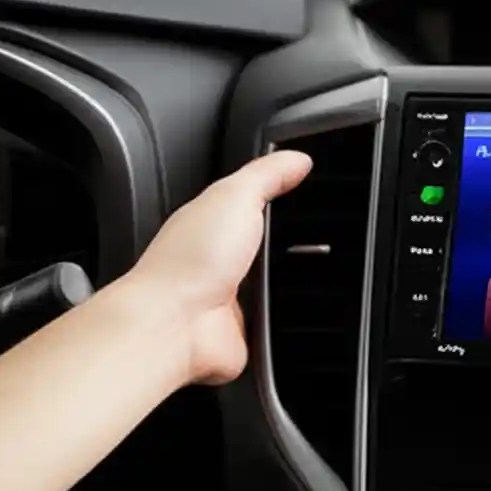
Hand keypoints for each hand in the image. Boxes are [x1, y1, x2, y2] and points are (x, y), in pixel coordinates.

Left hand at [126, 150, 311, 385]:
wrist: (175, 325)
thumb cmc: (188, 261)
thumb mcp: (235, 196)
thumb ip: (267, 174)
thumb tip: (299, 159)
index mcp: (216, 223)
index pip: (257, 203)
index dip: (286, 195)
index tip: (315, 187)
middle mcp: (224, 260)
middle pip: (275, 246)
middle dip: (298, 244)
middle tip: (315, 237)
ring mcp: (237, 298)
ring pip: (283, 285)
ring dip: (297, 282)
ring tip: (306, 274)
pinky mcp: (249, 331)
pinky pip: (283, 322)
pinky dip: (293, 318)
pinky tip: (299, 308)